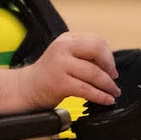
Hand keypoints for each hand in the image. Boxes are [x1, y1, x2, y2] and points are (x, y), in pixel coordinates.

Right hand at [0, 31, 119, 113]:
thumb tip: (110, 66)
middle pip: (97, 51)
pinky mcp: (60, 83)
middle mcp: (63, 48)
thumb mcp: (65, 56)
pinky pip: (87, 89)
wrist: (26, 88)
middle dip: (110, 67)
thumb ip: (84, 55)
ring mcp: (60, 65)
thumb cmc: (48, 74)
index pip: (96, 41)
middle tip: (113, 79)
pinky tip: (106, 100)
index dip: (109, 56)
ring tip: (113, 92)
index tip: (112, 69)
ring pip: (94, 73)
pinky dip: (100, 96)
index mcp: (67, 39)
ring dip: (108, 85)